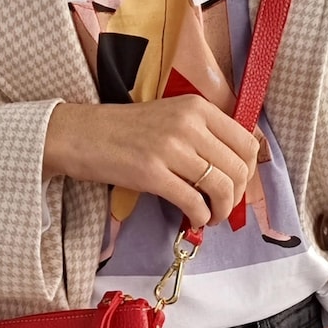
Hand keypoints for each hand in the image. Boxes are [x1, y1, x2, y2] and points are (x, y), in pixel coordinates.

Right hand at [43, 96, 259, 228]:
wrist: (79, 135)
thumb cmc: (121, 130)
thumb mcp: (168, 118)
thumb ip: (199, 133)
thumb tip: (227, 167)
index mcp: (197, 107)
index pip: (246, 141)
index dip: (248, 171)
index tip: (236, 185)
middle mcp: (189, 124)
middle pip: (237, 167)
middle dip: (237, 195)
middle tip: (224, 207)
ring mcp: (170, 148)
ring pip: (220, 186)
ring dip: (222, 209)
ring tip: (211, 217)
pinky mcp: (151, 173)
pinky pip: (193, 201)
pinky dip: (200, 216)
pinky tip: (194, 219)